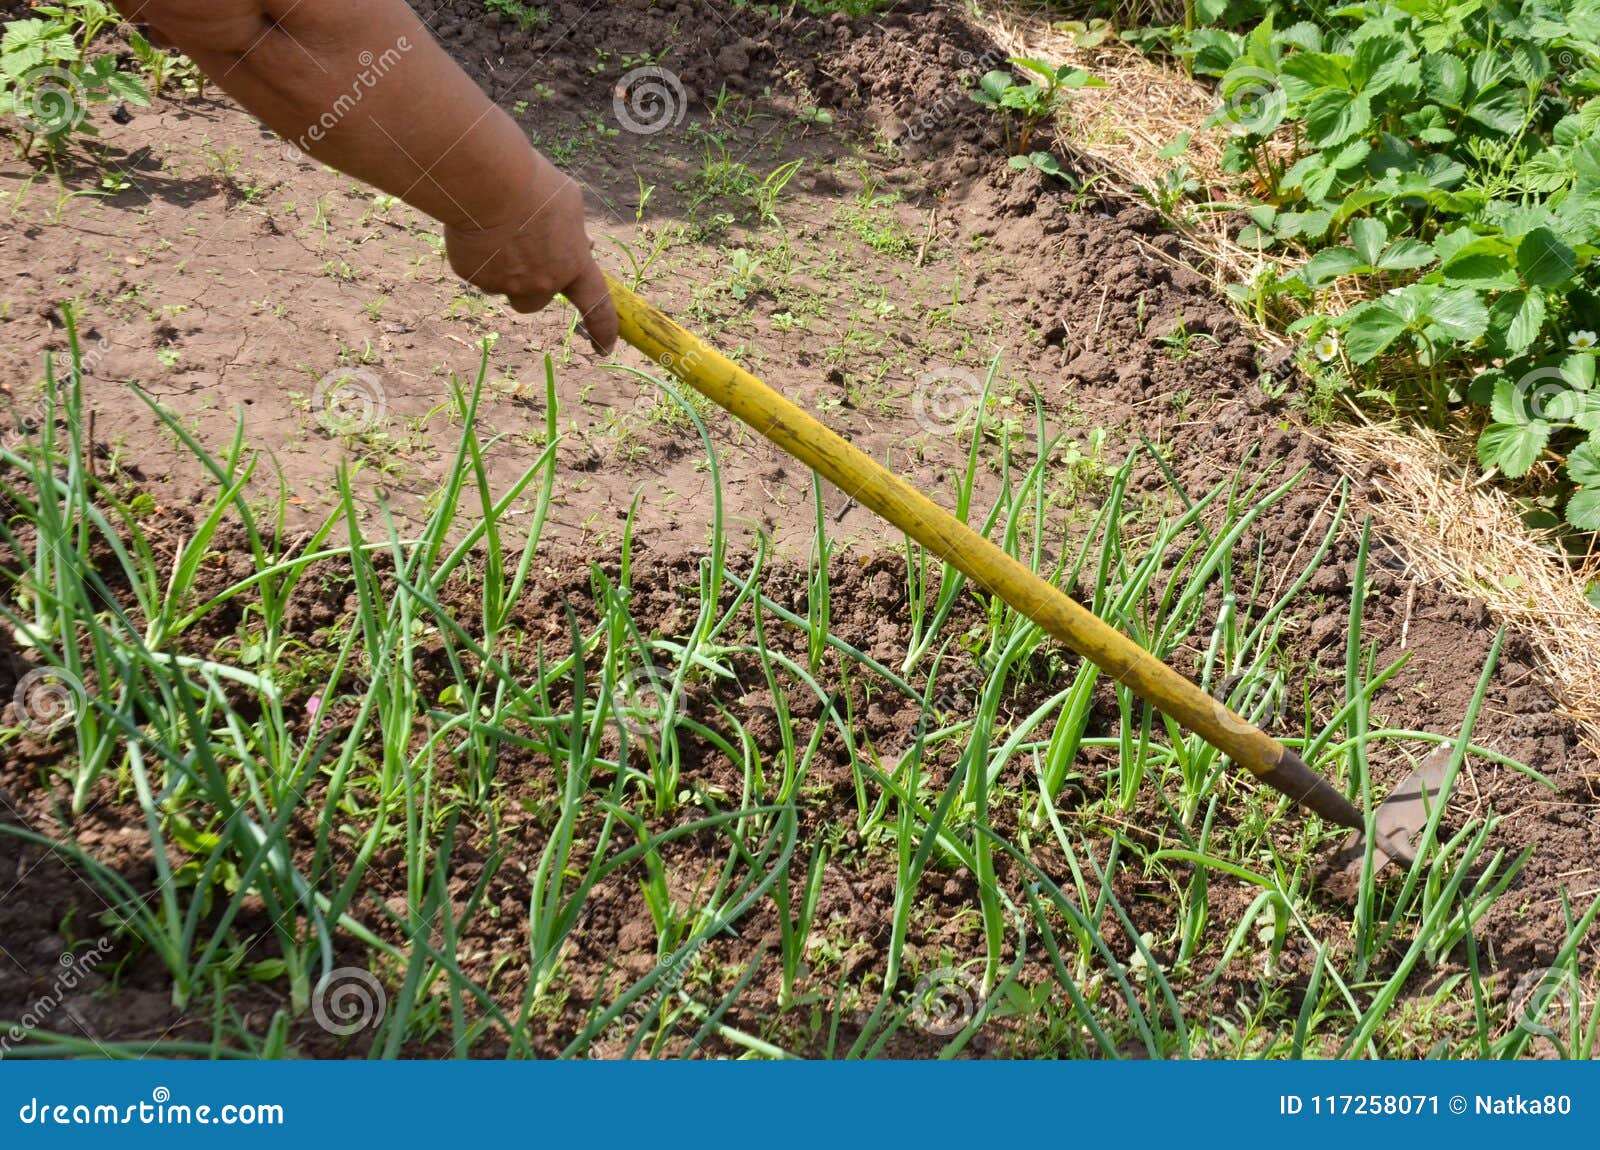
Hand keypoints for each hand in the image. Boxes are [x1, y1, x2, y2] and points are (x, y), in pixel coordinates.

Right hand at [443, 159, 618, 353]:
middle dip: (527, 286)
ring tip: (493, 230)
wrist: (488, 183)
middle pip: (534, 302)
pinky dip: (474, 253)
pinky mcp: (473, 276)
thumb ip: (571, 232)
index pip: (598, 307)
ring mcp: (506, 284)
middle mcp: (542, 284)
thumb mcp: (569, 204)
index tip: (605, 348)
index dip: (604, 329)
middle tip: (518, 256)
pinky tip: (473, 227)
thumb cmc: (534, 186)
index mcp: (573, 266)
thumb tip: (570, 242)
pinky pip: (474, 270)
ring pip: (501, 285)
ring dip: (499, 268)